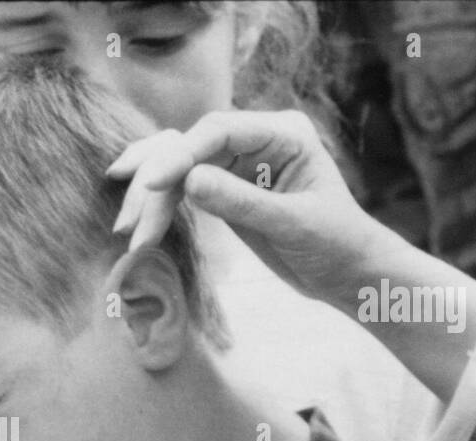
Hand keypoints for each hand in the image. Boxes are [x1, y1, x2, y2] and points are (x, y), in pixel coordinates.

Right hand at [107, 110, 402, 310]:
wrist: (347, 273)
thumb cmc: (335, 244)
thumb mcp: (292, 224)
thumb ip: (241, 201)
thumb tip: (189, 181)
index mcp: (282, 133)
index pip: (218, 131)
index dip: (179, 155)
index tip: (149, 187)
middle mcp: (256, 140)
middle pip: (188, 146)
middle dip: (156, 183)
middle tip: (130, 227)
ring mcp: (237, 163)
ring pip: (177, 168)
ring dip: (149, 199)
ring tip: (128, 235)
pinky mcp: (223, 189)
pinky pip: (180, 190)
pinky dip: (159, 209)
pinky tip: (140, 230)